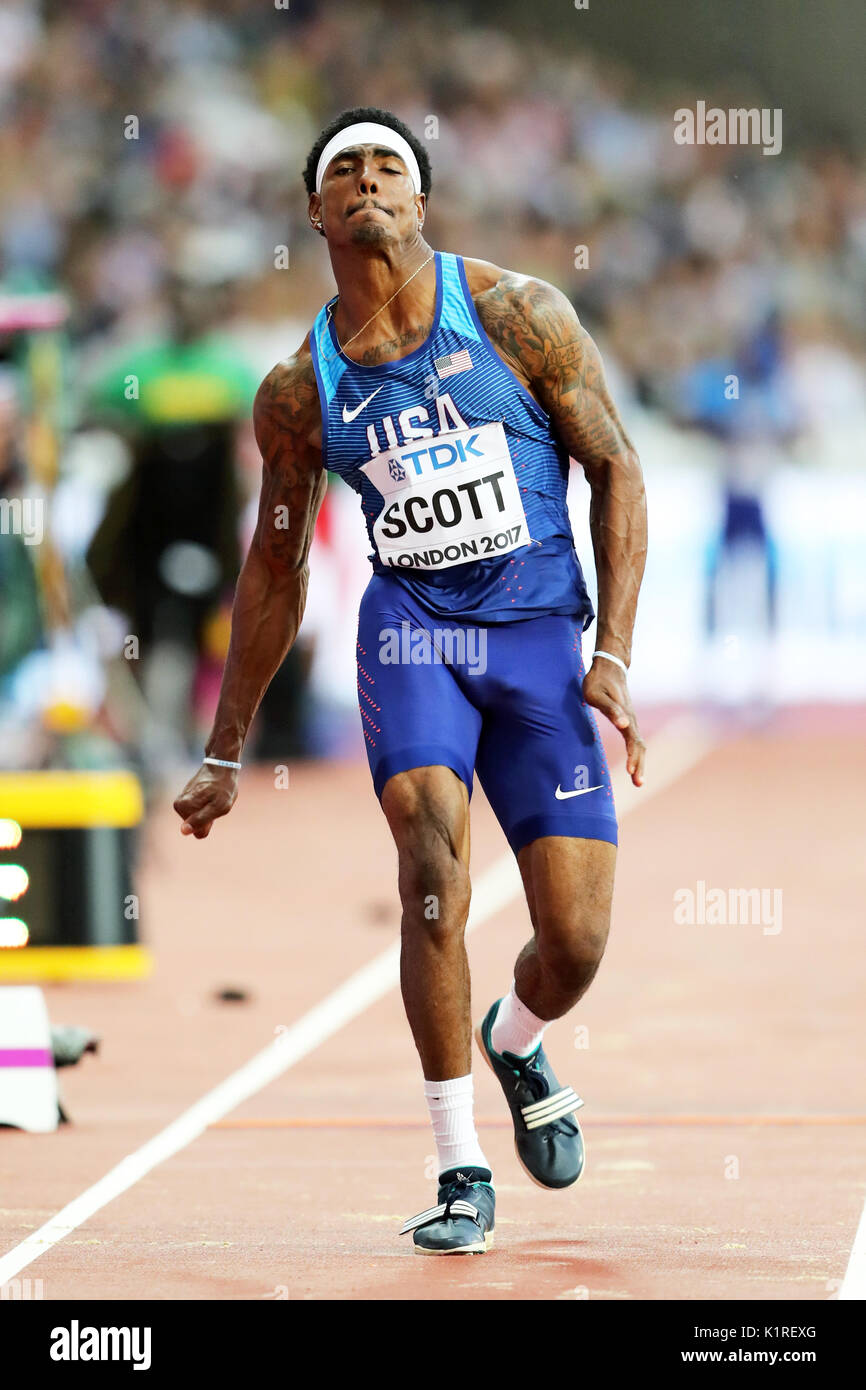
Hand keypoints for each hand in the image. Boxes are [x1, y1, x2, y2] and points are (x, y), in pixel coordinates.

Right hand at [173, 763, 238, 838]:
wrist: (220, 765)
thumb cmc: (223, 786)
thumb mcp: (219, 806)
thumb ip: (201, 820)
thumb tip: (183, 831)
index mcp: (184, 808)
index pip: (198, 832)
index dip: (210, 823)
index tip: (214, 807)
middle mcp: (179, 805)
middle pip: (196, 825)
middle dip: (209, 817)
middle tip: (215, 802)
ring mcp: (182, 801)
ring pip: (197, 818)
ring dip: (208, 811)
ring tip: (213, 797)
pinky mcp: (186, 798)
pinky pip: (197, 812)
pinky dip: (206, 806)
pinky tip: (210, 795)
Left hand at [582, 659, 645, 786]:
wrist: (610, 667)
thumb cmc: (598, 681)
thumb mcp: (597, 694)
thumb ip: (610, 710)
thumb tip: (623, 725)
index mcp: (625, 715)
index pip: (632, 740)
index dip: (632, 756)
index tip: (630, 770)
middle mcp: (631, 720)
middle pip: (639, 746)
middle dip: (639, 765)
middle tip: (638, 783)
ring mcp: (631, 721)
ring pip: (639, 745)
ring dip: (640, 763)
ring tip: (638, 782)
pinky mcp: (628, 721)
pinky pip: (635, 742)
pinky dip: (636, 755)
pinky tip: (633, 766)